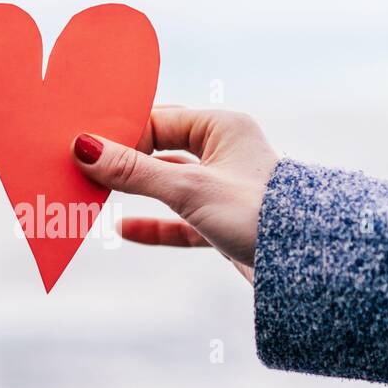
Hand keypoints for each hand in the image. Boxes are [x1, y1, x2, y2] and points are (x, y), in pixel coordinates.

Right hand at [71, 106, 278, 280]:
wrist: (309, 267)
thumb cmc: (257, 214)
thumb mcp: (188, 189)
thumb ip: (135, 171)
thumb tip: (84, 147)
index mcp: (222, 128)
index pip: (158, 119)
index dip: (120, 132)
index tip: (82, 146)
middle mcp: (224, 152)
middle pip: (159, 149)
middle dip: (122, 160)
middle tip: (79, 166)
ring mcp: (223, 188)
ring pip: (167, 184)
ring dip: (134, 191)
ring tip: (93, 193)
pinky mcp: (223, 222)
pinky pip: (179, 220)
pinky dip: (154, 224)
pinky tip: (124, 228)